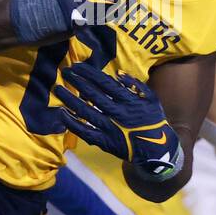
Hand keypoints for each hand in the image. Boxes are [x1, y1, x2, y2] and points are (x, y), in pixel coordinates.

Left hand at [53, 63, 183, 180]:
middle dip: (77, 81)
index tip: (77, 66)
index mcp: (127, 100)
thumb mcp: (150, 98)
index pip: (104, 83)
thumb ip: (136, 84)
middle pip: (92, 94)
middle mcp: (116, 112)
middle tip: (65, 72)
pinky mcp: (104, 141)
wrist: (156, 148)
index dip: (89, 73)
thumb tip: (118, 74)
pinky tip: (62, 114)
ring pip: (85, 111)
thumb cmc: (153, 120)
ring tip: (58, 89)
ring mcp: (109, 127)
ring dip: (70, 99)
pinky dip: (73, 123)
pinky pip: (85, 131)